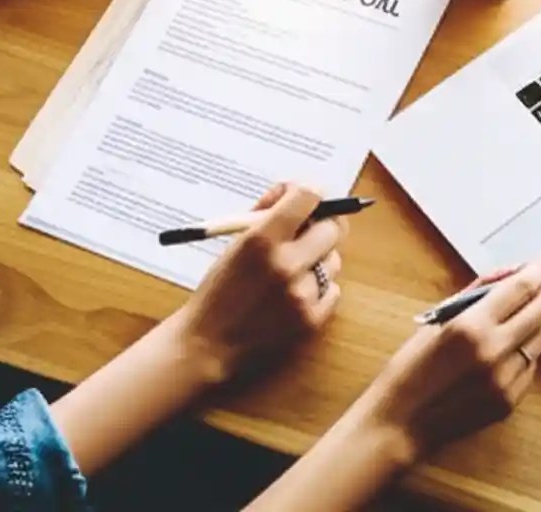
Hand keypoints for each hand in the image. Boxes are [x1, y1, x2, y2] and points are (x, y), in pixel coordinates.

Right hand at [169, 183, 345, 382]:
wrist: (206, 345)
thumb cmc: (217, 293)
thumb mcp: (233, 246)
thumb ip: (266, 219)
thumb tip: (296, 196)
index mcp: (261, 240)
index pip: (308, 197)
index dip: (309, 194)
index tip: (306, 200)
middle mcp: (286, 264)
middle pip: (333, 227)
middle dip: (321, 226)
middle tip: (308, 233)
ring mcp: (301, 294)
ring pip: (334, 261)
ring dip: (318, 261)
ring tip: (292, 272)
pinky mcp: (311, 320)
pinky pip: (332, 291)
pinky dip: (319, 290)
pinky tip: (295, 295)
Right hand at [350, 257, 540, 460]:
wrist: (401, 423)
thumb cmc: (410, 368)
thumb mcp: (436, 321)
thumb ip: (475, 294)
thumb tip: (510, 273)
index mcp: (470, 326)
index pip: (521, 289)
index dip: (539, 270)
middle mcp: (494, 352)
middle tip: (533, 289)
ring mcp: (505, 380)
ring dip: (532, 325)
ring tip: (510, 324)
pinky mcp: (510, 401)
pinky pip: (531, 366)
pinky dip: (523, 354)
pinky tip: (501, 355)